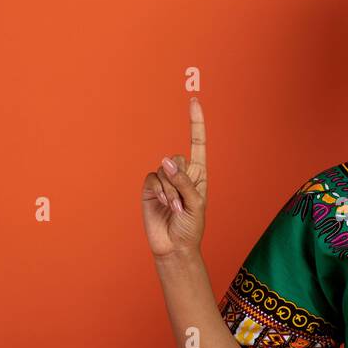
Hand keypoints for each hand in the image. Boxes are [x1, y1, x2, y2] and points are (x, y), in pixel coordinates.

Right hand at [141, 96, 207, 258]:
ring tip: (175, 208)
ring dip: (170, 190)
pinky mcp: (149, 188)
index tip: (194, 101)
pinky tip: (164, 204)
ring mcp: (164, 181)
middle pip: (177, 158)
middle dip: (180, 180)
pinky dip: (159, 191)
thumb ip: (183, 181)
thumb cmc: (191, 227)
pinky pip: (152, 178)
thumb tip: (166, 161)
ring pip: (164, 169)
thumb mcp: (196, 203)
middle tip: (183, 203)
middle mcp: (181, 174)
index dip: (196, 122)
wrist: (174, 247)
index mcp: (198, 174)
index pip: (197, 143)